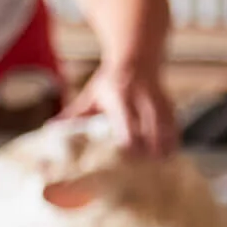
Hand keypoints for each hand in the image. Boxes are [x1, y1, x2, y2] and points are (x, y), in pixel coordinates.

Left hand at [59, 64, 177, 157]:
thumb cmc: (110, 81)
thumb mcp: (91, 94)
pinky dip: (173, 141)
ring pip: (166, 129)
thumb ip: (75, 113)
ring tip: (157, 166)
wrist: (137, 57)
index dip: (129, 144)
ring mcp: (158, 102)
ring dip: (162, 148)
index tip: (124, 159)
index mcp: (120, 97)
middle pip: (150, 130)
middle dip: (147, 151)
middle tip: (141, 169)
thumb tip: (51, 128)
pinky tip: (169, 156)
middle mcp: (141, 99)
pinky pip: (174, 126)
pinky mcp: (169, 104)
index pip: (128, 125)